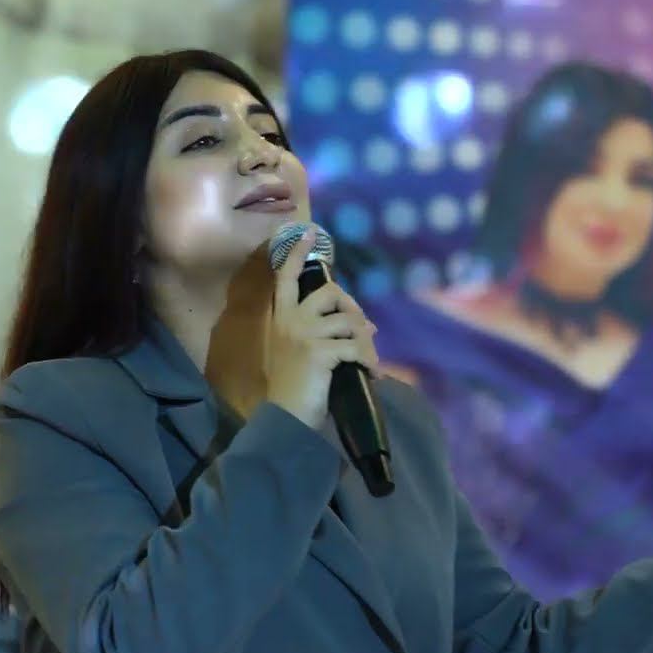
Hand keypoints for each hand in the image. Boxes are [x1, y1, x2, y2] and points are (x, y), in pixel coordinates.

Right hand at [265, 227, 379, 427]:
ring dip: (365, 340)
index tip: (308, 234)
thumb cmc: (293, 388)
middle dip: (352, 306)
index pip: (286, 277)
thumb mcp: (298, 353)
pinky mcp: (320, 352)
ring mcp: (305, 335)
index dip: (298, 254)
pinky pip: (355, 347)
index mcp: (281, 319)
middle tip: (363, 327)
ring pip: (348, 321)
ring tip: (369, 359)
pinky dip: (368, 360)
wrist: (285, 418)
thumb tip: (363, 325)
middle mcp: (291, 321)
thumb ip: (320, 333)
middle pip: (330, 293)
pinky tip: (372, 374)